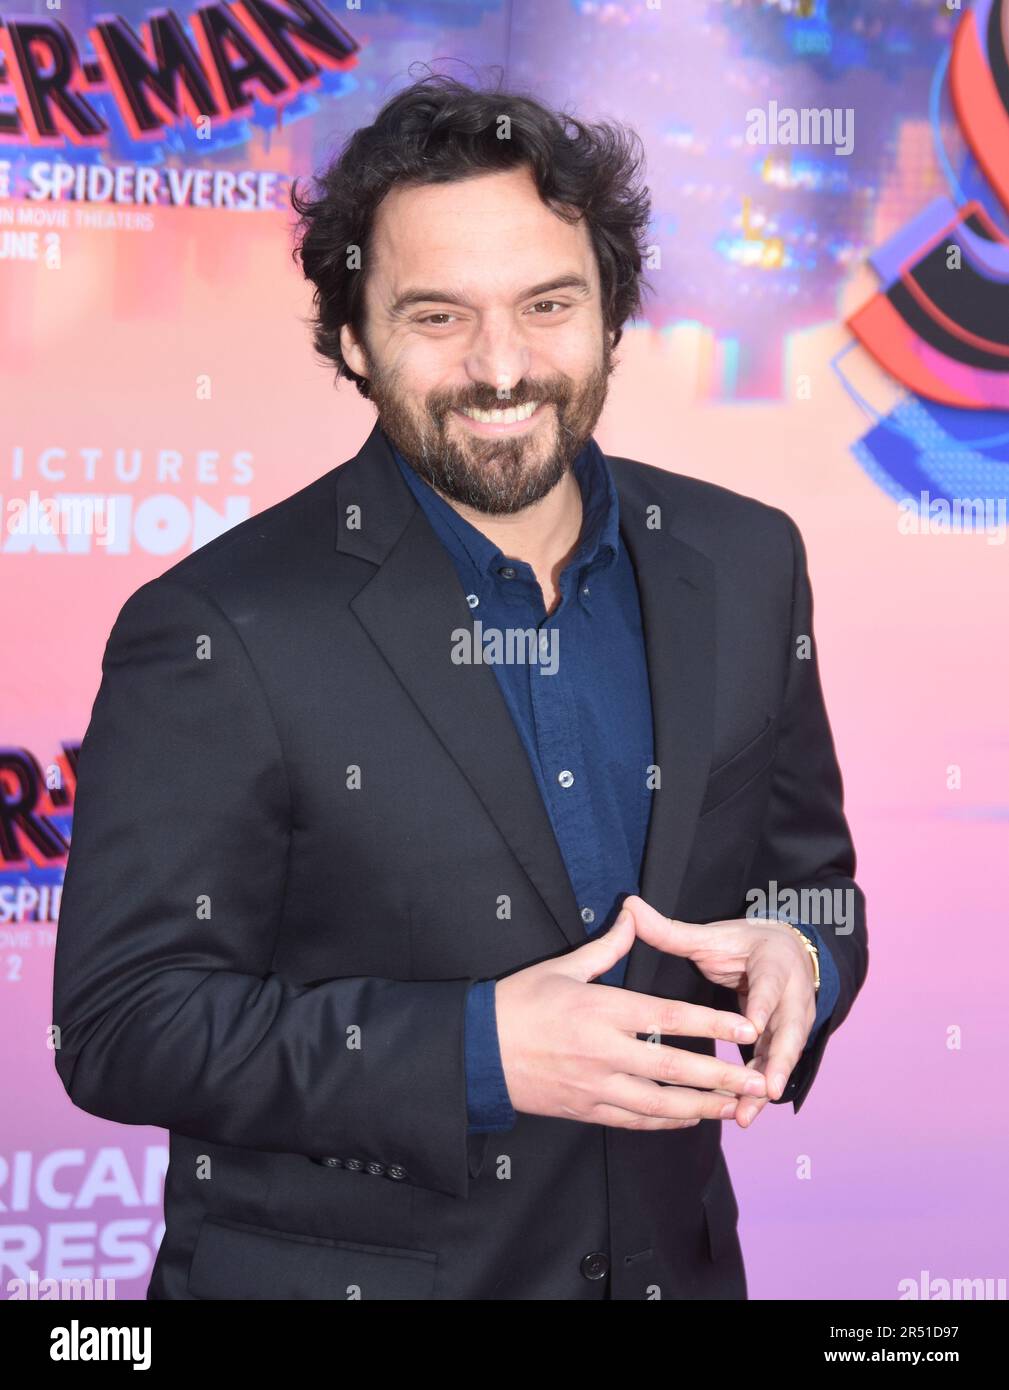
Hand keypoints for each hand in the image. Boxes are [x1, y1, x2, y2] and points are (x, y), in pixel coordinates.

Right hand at [495, 911, 767, 1129]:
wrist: (477, 1051)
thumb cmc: (518, 1002)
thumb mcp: (562, 967)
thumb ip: (607, 947)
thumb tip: (633, 914)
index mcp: (603, 1009)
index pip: (669, 1016)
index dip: (711, 1024)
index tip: (746, 1029)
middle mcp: (604, 1051)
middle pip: (675, 1067)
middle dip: (722, 1076)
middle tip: (759, 1081)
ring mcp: (596, 1086)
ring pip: (660, 1103)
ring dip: (703, 1106)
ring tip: (737, 1107)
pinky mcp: (586, 1110)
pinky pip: (635, 1121)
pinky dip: (667, 1122)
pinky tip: (691, 1118)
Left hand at [620, 895, 817, 1127]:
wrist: (786, 953)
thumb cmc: (743, 945)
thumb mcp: (712, 936)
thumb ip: (672, 930)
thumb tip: (629, 906)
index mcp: (774, 963)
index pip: (769, 984)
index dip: (762, 1005)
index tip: (752, 1027)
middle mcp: (792, 995)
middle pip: (789, 1030)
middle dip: (778, 1060)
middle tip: (766, 1088)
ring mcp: (795, 1021)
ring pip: (784, 1057)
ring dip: (766, 1085)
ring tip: (745, 1114)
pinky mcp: (787, 1042)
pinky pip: (774, 1068)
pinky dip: (760, 1091)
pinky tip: (741, 1114)